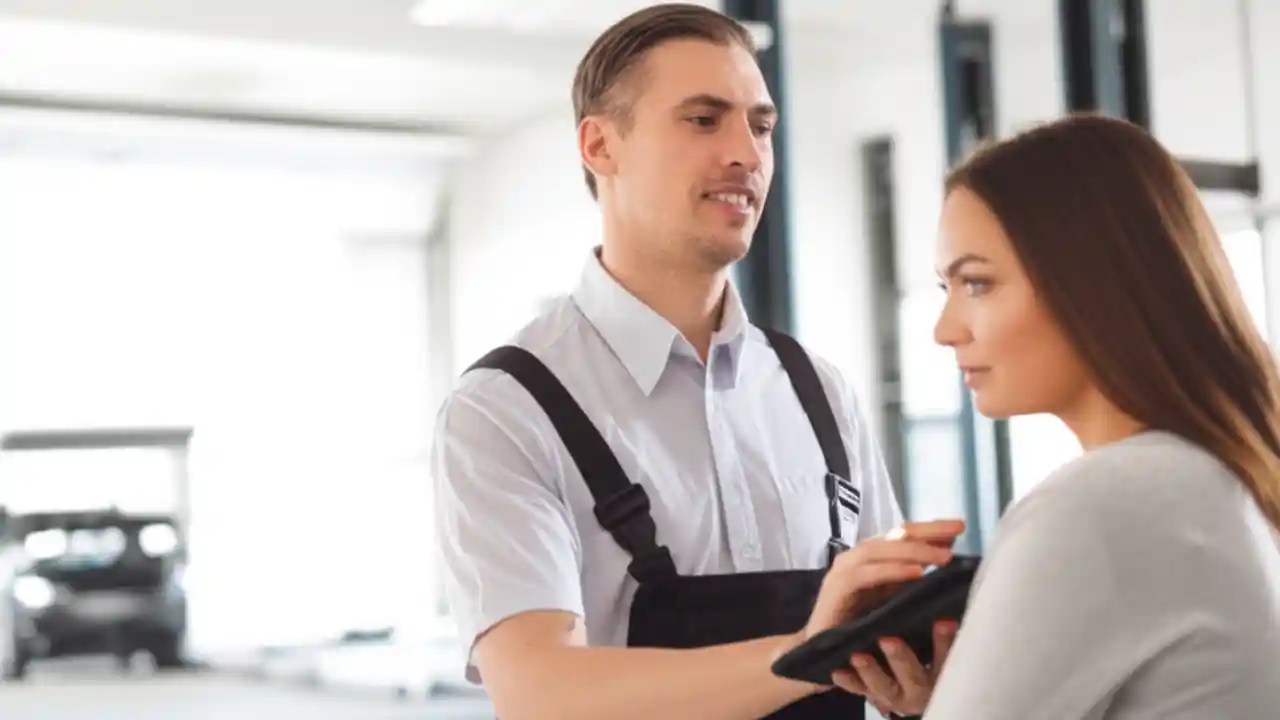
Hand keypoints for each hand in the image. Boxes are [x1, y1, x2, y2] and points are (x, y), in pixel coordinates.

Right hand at [801, 520, 964, 714]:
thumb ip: (912, 577)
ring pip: (880, 550)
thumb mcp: (892, 599)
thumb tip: (946, 556)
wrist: (821, 651)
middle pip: (894, 535)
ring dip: (914, 551)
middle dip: (928, 531)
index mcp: (871, 557)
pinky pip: (866, 574)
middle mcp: (856, 557)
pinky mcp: (836, 587)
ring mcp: (844, 570)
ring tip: (944, 556)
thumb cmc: (859, 626)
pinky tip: (917, 573)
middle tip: (958, 529)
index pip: (902, 535)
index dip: (931, 529)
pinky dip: (892, 571)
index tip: (959, 527)